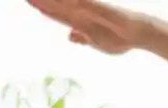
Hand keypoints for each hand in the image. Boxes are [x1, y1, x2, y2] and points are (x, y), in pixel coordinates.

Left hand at [25, 0, 149, 54]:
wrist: (138, 33)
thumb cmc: (120, 38)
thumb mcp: (97, 42)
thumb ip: (84, 38)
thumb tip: (71, 36)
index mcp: (80, 23)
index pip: (57, 14)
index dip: (43, 8)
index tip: (29, 1)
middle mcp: (82, 14)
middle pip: (57, 6)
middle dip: (42, 2)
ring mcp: (90, 10)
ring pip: (66, 3)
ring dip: (53, 1)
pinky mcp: (99, 9)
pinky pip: (84, 4)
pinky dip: (74, 2)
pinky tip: (67, 2)